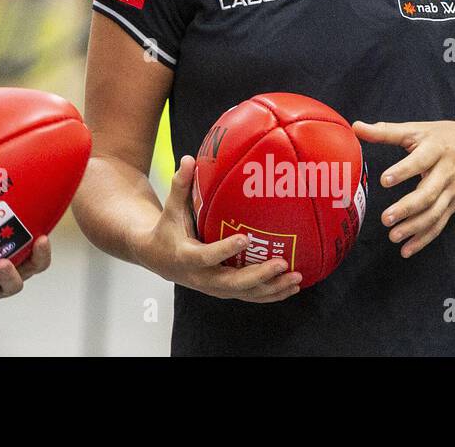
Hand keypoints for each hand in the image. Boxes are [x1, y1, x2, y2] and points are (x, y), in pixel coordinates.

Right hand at [133, 155, 300, 302]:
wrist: (158, 259)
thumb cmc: (168, 229)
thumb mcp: (171, 208)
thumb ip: (180, 185)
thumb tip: (188, 158)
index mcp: (187, 257)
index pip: (207, 256)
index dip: (225, 250)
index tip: (245, 238)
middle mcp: (202, 278)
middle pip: (233, 283)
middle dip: (259, 275)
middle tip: (282, 262)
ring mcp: (215, 288)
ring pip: (246, 294)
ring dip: (272, 288)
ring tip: (295, 277)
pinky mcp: (225, 291)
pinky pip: (251, 296)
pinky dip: (272, 294)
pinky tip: (292, 286)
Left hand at [352, 120, 454, 257]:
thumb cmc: (445, 137)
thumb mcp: (418, 129)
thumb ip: (386, 131)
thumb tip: (356, 126)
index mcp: (436, 150)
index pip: (420, 161)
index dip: (403, 171)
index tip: (384, 180)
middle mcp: (445, 173)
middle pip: (429, 193)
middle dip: (408, 208)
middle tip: (386, 218)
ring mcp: (450, 192)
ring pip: (435, 213)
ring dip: (414, 227)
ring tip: (393, 236)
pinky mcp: (452, 205)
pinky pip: (439, 224)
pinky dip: (424, 239)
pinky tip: (406, 249)